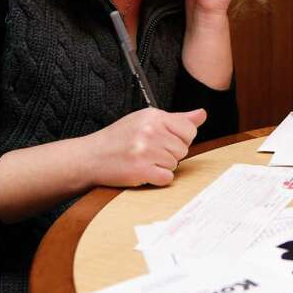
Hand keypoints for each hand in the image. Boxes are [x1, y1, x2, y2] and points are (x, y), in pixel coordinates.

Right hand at [84, 107, 205, 186]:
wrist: (91, 156)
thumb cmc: (118, 138)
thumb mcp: (145, 120)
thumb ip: (176, 119)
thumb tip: (202, 114)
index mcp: (154, 116)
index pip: (189, 130)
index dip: (179, 139)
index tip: (164, 140)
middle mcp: (151, 131)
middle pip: (183, 149)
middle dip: (169, 153)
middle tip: (148, 151)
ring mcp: (146, 150)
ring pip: (175, 164)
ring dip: (161, 166)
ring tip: (143, 160)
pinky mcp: (141, 170)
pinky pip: (166, 178)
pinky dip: (156, 178)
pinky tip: (143, 171)